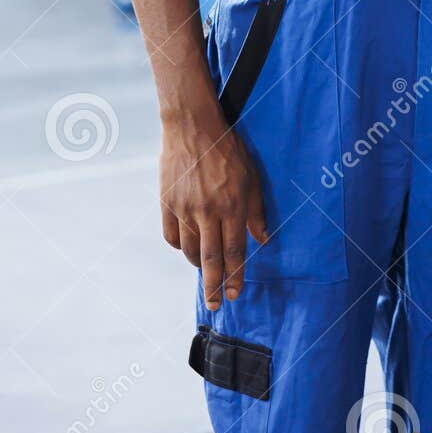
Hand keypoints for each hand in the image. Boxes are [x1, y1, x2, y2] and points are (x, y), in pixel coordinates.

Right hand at [160, 108, 268, 309]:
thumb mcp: (252, 175)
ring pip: (190, 250)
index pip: (235, 250)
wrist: (192, 126)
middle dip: (214, 286)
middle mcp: (208, 210)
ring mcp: (185, 208)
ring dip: (199, 265)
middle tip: (216, 305)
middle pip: (210, 259)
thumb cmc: (228, 149)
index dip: (236, 275)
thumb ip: (257, 210)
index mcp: (233, 204)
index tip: (236, 294)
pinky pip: (173, 237)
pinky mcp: (167, 204)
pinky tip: (189, 245)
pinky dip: (181, 245)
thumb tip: (263, 240)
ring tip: (206, 271)